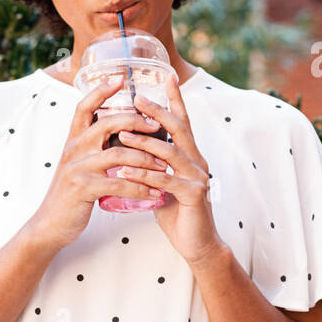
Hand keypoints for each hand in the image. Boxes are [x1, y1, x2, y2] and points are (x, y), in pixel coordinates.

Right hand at [23, 75, 166, 251]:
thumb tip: (121, 134)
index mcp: (74, 141)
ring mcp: (77, 168)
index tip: (119, 80)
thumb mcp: (79, 165)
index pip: (84, 107)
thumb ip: (95, 148)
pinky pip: (118, 182)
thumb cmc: (71, 194)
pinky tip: (155, 193)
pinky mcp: (83, 188)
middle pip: (107, 124)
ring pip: (118, 153)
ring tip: (164, 165)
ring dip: (146, 158)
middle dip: (136, 121)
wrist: (49, 224)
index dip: (100, 91)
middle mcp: (73, 149)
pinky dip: (141, 187)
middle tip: (158, 125)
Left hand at [117, 72, 224, 266]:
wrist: (197, 243)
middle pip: (179, 129)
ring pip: (171, 152)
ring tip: (123, 134)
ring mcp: (198, 177)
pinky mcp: (194, 195)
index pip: (182, 122)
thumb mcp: (162, 182)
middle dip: (157, 111)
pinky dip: (145, 174)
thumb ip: (152, 164)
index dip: (174, 100)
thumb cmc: (177, 212)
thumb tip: (128, 147)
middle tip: (136, 97)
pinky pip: (167, 180)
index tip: (165, 78)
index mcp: (190, 155)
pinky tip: (126, 171)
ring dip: (145, 142)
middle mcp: (197, 161)